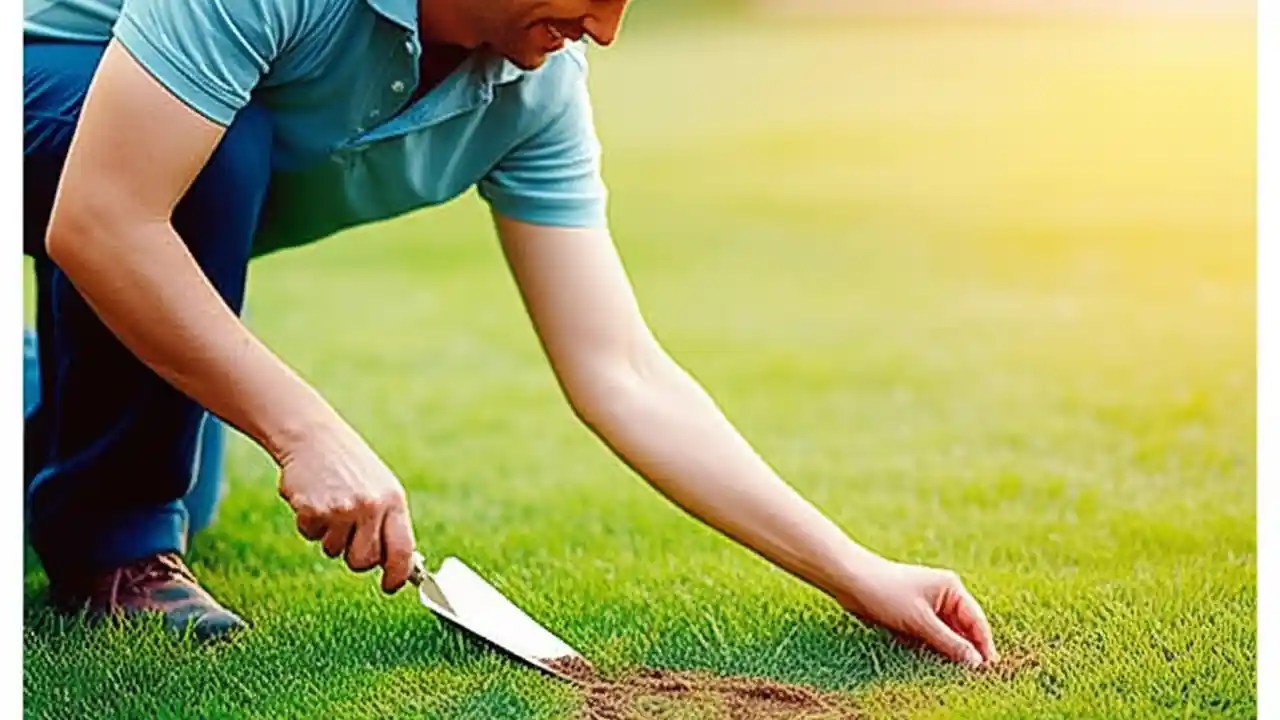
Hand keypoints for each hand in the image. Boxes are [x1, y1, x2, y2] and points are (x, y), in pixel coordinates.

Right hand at [276, 421, 415, 592]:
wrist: (314, 437)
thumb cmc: (351, 467)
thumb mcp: (381, 488)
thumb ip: (389, 523)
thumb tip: (398, 565)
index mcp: (393, 500)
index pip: (402, 549)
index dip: (398, 574)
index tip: (390, 586)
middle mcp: (370, 505)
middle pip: (364, 561)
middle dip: (355, 557)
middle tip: (349, 537)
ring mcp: (342, 508)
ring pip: (334, 551)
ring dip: (330, 536)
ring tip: (332, 505)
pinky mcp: (313, 509)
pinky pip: (310, 536)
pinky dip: (309, 524)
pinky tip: (314, 500)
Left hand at [835, 558, 998, 667]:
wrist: (851, 581)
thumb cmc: (886, 593)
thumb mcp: (920, 622)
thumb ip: (949, 643)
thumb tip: (975, 662)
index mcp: (951, 589)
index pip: (976, 621)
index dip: (984, 646)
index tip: (989, 670)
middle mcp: (944, 595)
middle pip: (963, 628)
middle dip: (967, 650)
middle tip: (973, 676)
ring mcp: (929, 604)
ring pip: (947, 633)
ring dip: (949, 650)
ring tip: (954, 671)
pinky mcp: (914, 613)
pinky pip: (931, 634)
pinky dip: (933, 646)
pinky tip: (934, 660)